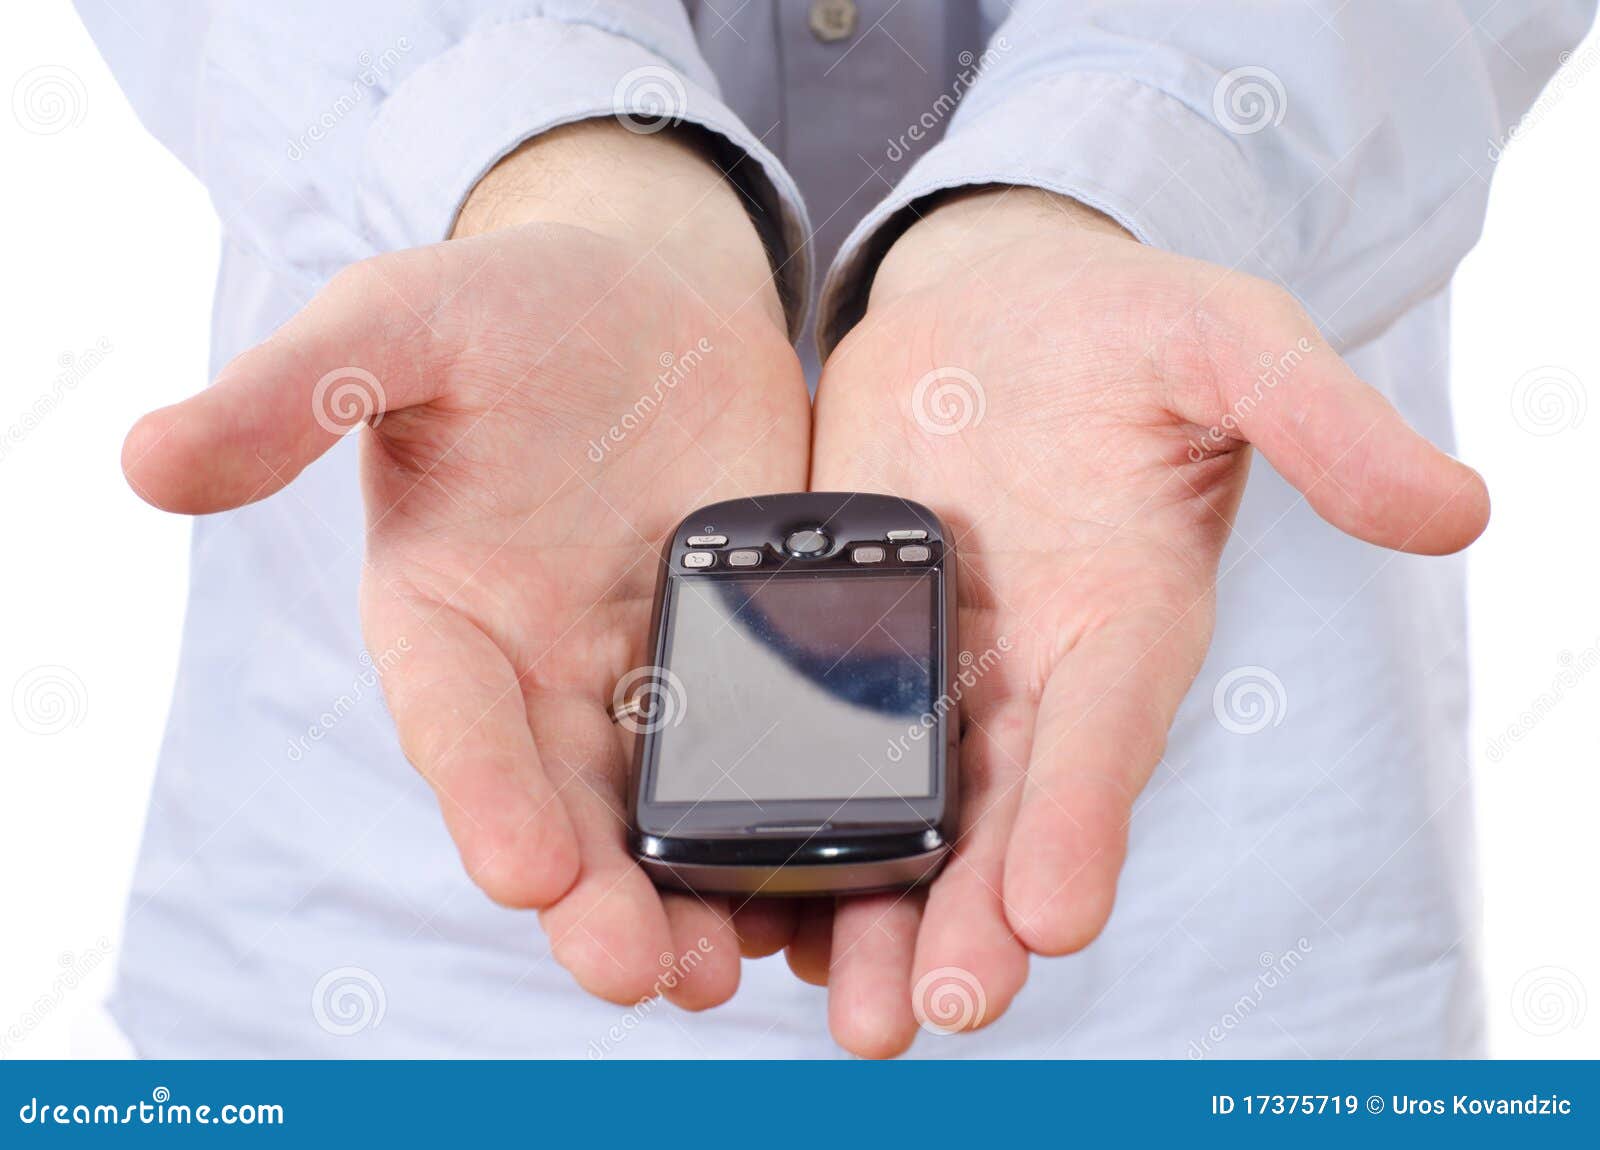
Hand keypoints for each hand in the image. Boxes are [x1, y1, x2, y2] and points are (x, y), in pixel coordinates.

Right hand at [121, 121, 810, 1008]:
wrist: (649, 302)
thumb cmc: (506, 310)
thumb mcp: (401, 324)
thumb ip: (296, 393)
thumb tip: (141, 455)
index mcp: (447, 615)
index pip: (456, 723)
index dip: (483, 795)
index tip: (522, 871)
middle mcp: (541, 671)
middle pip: (564, 805)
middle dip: (597, 896)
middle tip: (642, 973)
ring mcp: (650, 674)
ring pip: (664, 811)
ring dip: (694, 893)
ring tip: (727, 965)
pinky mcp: (746, 659)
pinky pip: (766, 754)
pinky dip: (787, 822)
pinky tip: (828, 883)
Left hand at [802, 187, 1488, 1054]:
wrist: (991, 306)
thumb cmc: (1124, 330)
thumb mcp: (1228, 345)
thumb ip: (1319, 422)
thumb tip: (1460, 509)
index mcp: (1123, 621)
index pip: (1105, 738)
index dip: (1083, 821)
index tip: (1052, 917)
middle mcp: (1030, 672)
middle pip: (1000, 815)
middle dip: (971, 914)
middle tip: (936, 1007)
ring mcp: (931, 667)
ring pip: (904, 811)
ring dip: (875, 908)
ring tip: (841, 1004)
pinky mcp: (841, 638)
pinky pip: (811, 740)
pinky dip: (790, 819)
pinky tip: (748, 892)